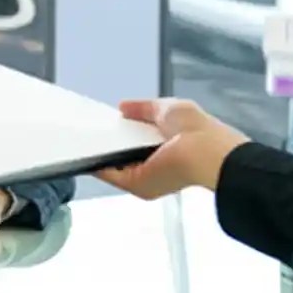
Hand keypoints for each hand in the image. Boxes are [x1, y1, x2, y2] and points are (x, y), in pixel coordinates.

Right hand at [97, 98, 248, 197]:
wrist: (202, 152)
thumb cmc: (194, 128)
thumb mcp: (166, 108)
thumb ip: (143, 108)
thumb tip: (123, 107)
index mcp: (169, 144)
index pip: (142, 138)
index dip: (128, 129)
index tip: (112, 121)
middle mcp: (158, 162)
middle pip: (128, 153)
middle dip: (113, 142)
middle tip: (97, 129)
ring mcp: (147, 176)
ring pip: (117, 165)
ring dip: (104, 152)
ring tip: (89, 137)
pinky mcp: (136, 185)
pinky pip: (111, 175)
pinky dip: (98, 164)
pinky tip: (90, 150)